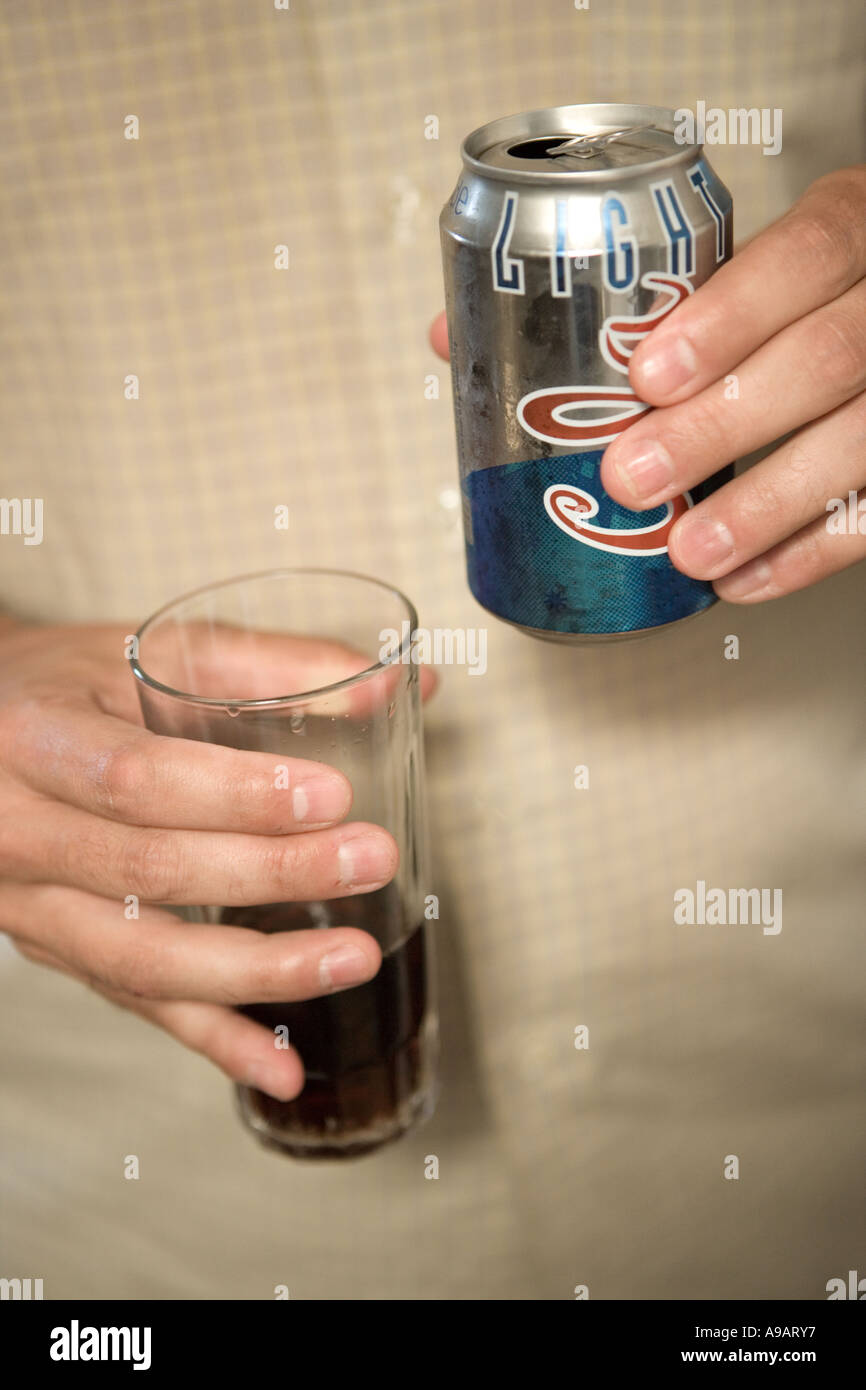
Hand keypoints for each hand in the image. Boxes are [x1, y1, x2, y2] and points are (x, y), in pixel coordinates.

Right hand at [0, 619, 425, 1100]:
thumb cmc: (60, 685)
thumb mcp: (145, 650)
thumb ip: (270, 664)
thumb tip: (400, 686)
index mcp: (34, 741)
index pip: (135, 780)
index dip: (236, 794)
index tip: (331, 794)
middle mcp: (20, 833)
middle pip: (151, 870)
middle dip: (273, 874)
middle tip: (370, 861)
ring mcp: (32, 907)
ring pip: (143, 958)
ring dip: (258, 970)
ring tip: (351, 959)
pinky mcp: (56, 952)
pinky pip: (136, 1004)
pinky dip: (213, 1040)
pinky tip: (283, 1067)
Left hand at [431, 165, 865, 602]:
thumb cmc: (794, 296)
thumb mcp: (736, 261)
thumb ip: (621, 293)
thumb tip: (456, 336)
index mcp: (848, 229)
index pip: (804, 255)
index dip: (729, 316)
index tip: (648, 373)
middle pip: (827, 358)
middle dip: (722, 423)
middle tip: (631, 477)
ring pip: (864, 442)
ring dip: (768, 506)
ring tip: (690, 552)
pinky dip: (811, 554)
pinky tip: (745, 581)